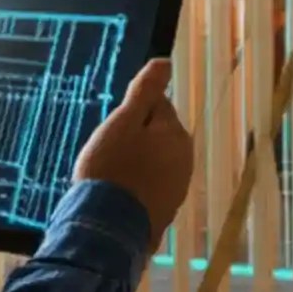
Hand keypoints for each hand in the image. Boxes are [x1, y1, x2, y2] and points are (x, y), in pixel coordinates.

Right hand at [74, 59, 193, 252]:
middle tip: (107, 154)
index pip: (156, 105)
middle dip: (133, 139)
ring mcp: (177, 188)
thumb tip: (165, 62)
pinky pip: (148, 187)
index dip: (130, 113)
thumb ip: (145, 91)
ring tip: (108, 175)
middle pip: (155, 134)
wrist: (108, 229)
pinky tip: (116, 195)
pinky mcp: (165, 211)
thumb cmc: (112, 169)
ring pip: (152, 161)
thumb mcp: (123, 121)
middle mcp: (185, 160)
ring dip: (133, 163)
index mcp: (177, 134)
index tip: (112, 131)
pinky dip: (134, 186)